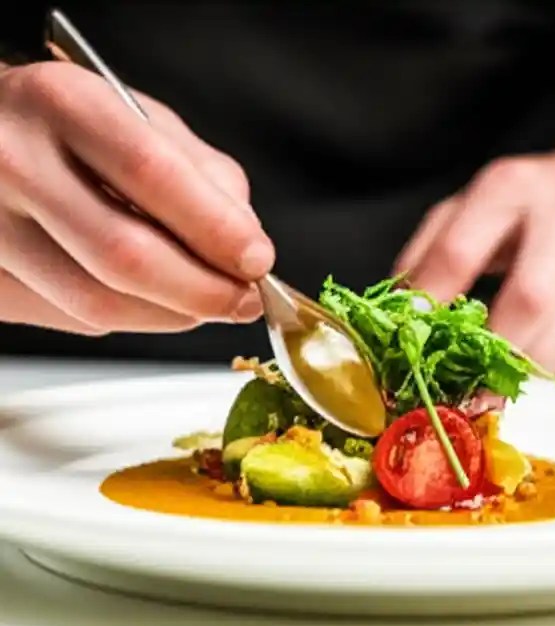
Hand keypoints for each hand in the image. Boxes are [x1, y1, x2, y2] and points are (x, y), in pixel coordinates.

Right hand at [0, 62, 272, 335]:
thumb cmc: (65, 126)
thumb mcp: (138, 118)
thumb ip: (203, 175)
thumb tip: (245, 246)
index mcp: (62, 103)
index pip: (152, 175)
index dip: (216, 230)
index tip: (257, 260)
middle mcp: (12, 160)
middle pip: (124, 256)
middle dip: (203, 291)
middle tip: (243, 300)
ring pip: (96, 304)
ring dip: (171, 315)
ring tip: (202, 299)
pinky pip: (69, 319)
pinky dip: (126, 317)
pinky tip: (140, 294)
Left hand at [395, 89, 554, 373]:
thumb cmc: (529, 201)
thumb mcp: (467, 205)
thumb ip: (426, 253)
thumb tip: (399, 312)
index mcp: (512, 191)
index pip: (461, 252)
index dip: (430, 301)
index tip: (408, 335)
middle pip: (527, 300)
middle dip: (485, 351)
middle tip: (451, 382)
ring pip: (553, 341)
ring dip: (508, 376)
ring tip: (475, 393)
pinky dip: (530, 376)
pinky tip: (510, 376)